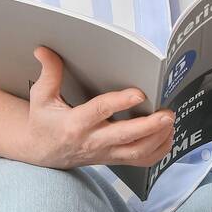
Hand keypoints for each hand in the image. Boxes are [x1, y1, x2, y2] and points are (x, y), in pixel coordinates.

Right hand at [26, 46, 174, 169]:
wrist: (42, 153)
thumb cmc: (43, 123)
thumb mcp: (41, 97)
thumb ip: (48, 73)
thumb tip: (44, 49)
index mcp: (75, 123)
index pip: (101, 111)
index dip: (121, 102)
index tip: (139, 93)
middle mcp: (93, 140)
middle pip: (126, 136)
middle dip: (150, 126)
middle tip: (168, 113)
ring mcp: (105, 152)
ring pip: (138, 152)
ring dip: (158, 138)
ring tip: (170, 121)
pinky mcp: (113, 159)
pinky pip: (140, 161)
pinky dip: (158, 151)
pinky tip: (167, 136)